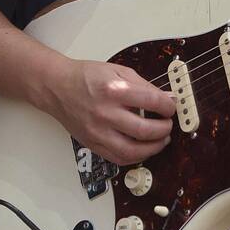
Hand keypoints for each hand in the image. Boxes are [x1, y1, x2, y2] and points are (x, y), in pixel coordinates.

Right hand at [39, 58, 175, 166]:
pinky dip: (135, 157)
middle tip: (168, 125)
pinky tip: (143, 149)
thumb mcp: (118, 70)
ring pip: (133, 151)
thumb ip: (144, 85)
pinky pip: (118, 158)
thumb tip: (167, 98)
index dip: (168, 106)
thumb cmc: (86, 77)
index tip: (171, 107)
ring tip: (161, 140)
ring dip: (153, 148)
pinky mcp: (92, 143)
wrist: (57, 87)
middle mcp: (105, 113)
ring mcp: (98, 131)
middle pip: (145, 130)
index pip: (152, 102)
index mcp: (114, 89)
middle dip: (164, 130)